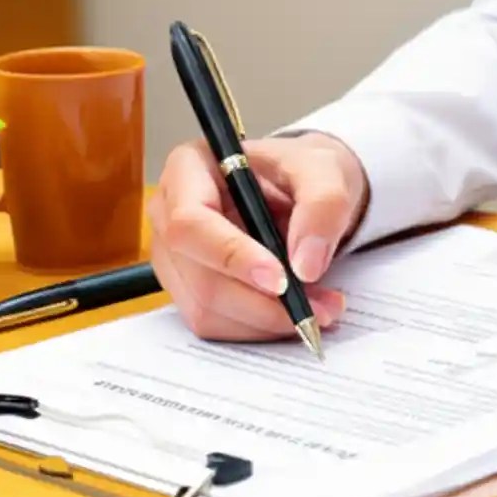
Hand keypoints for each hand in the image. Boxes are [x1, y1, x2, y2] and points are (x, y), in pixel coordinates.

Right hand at [147, 132, 368, 340]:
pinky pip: (217, 324)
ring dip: (267, 321)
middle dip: (263, 302)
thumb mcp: (326, 171)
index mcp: (188, 168)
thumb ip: (323, 207)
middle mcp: (169, 214)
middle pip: (200, 276)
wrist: (306, 190)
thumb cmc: (305, 171)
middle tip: (319, 309)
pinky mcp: (189, 289)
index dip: (232, 256)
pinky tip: (297, 312)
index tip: (281, 280)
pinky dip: (261, 327)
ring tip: (320, 309)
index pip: (191, 222)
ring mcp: (175, 257)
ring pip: (207, 310)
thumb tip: (306, 267)